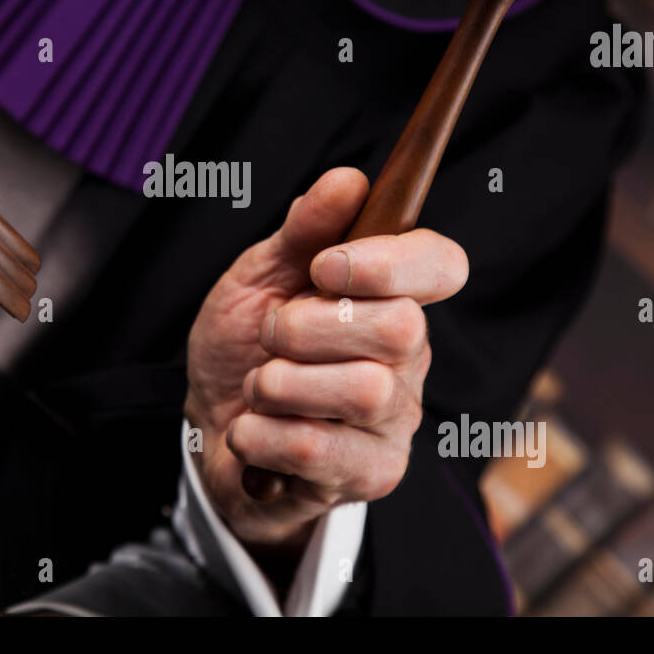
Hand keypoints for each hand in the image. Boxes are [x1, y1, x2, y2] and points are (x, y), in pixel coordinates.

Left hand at [184, 168, 468, 548]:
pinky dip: (262, 433)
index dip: (392, 262)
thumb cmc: (244, 346)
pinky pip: (320, 449)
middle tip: (271, 335)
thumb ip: (303, 232)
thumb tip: (349, 180)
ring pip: (363, 391)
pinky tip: (250, 430)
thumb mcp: (259, 276)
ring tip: (258, 387)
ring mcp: (395, 420)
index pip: (442, 265)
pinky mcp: (372, 474)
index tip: (328, 266)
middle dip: (307, 327)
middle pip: (401, 329)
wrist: (211, 430)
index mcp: (390, 296)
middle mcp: (408, 358)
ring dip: (280, 384)